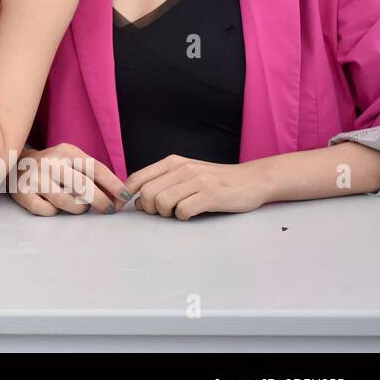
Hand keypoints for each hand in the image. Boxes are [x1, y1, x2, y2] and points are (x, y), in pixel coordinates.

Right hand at [11, 143, 127, 214]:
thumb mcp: (71, 161)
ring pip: (67, 202)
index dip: (113, 184)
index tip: (125, 197)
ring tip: (79, 206)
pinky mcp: (22, 193)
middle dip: (101, 201)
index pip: (95, 168)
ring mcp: (35, 178)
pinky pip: (48, 211)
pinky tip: (53, 205)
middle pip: (83, 186)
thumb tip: (120, 195)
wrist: (14, 164)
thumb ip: (92, 174)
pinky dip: (54, 212)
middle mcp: (49, 162)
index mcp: (65, 151)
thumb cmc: (53, 166)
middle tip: (108, 209)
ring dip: (79, 208)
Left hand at [125, 154, 270, 219]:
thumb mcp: (186, 175)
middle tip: (163, 212)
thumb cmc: (216, 181)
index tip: (128, 207)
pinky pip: (183, 211)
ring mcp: (197, 180)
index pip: (137, 177)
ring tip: (179, 212)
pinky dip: (183, 217)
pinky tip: (192, 214)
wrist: (252, 180)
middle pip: (147, 193)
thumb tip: (138, 202)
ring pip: (162, 202)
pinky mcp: (210, 195)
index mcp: (172, 162)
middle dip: (150, 208)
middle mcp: (182, 168)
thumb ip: (162, 184)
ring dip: (167, 214)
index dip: (127, 194)